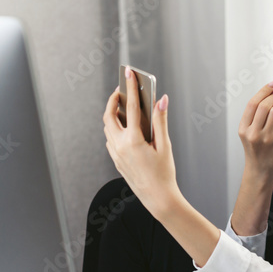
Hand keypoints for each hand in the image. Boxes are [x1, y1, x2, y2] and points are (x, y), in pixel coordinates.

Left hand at [103, 68, 178, 218]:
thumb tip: (161, 99)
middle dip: (113, 100)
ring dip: (113, 114)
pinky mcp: (116, 160)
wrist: (158, 199)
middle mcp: (120, 146)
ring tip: (122, 105)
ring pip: (107, 127)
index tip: (129, 72)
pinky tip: (125, 126)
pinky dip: (114, 128)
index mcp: (133, 140)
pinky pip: (110, 139)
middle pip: (109, 115)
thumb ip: (160, 120)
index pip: (130, 107)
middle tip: (121, 89)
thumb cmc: (164, 173)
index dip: (131, 87)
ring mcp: (116, 154)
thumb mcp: (165, 145)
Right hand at [238, 80, 272, 182]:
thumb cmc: (256, 148)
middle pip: (265, 105)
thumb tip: (270, 91)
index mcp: (243, 128)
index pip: (253, 103)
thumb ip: (255, 115)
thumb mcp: (249, 132)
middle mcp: (252, 132)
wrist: (260, 170)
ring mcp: (265, 137)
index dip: (265, 90)